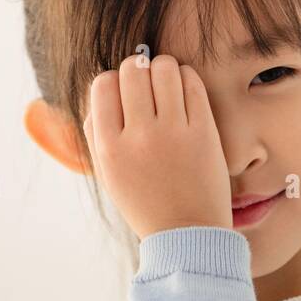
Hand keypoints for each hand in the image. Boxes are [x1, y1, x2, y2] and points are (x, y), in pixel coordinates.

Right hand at [83, 54, 232, 238]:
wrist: (187, 234)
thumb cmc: (145, 202)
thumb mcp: (108, 174)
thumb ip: (97, 133)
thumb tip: (103, 89)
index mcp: (110, 148)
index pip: (103, 84)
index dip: (113, 82)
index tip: (125, 94)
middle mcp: (139, 136)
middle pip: (132, 69)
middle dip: (139, 70)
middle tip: (147, 85)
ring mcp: (173, 132)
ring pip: (164, 66)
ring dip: (164, 69)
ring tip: (167, 85)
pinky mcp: (204, 131)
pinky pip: (192, 81)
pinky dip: (187, 78)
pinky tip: (185, 91)